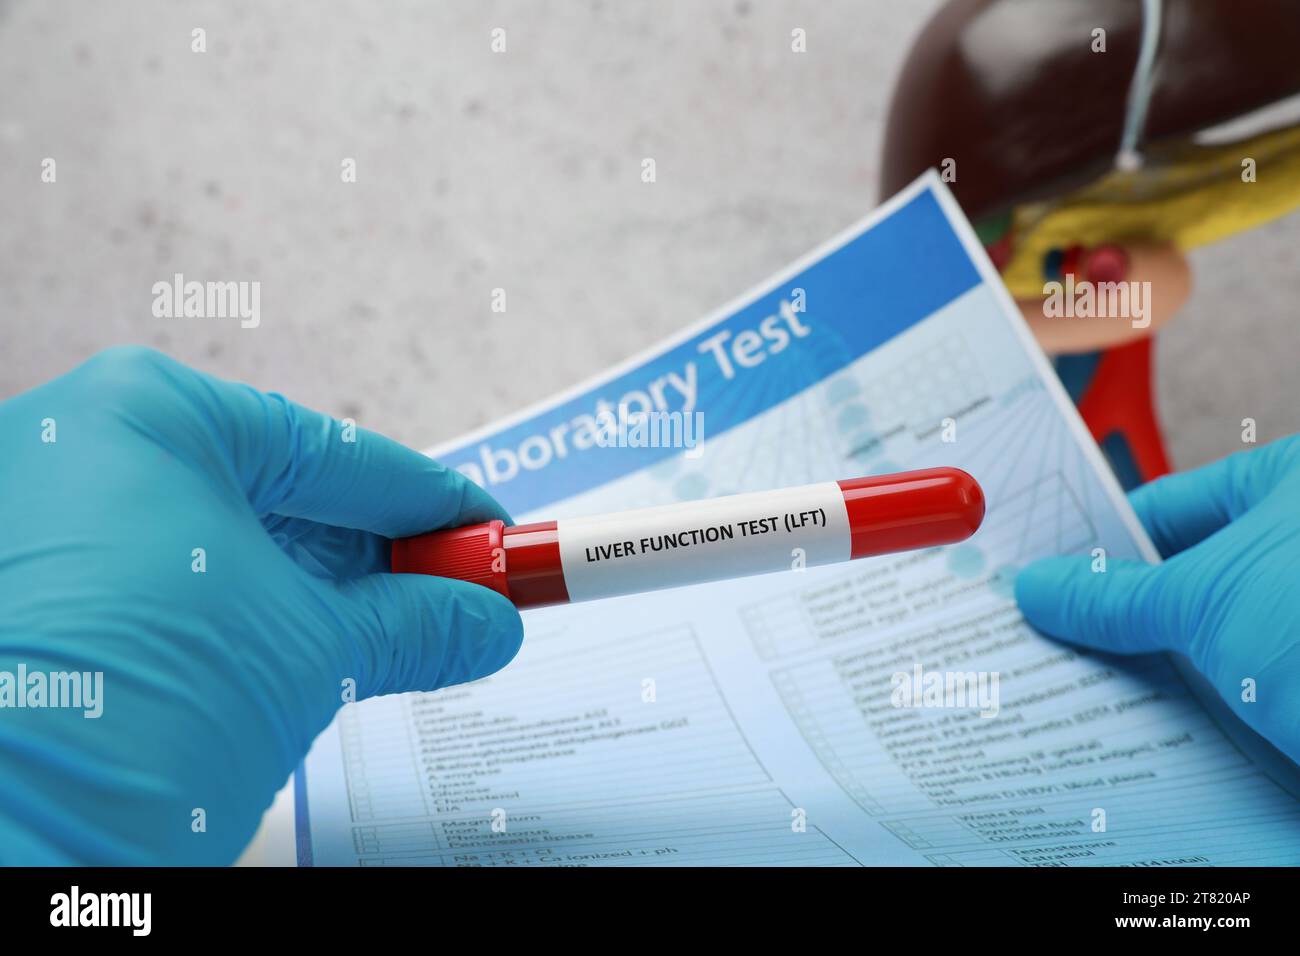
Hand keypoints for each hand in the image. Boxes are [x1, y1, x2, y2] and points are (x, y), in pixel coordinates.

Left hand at [0, 346, 522, 863]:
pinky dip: (247, 610)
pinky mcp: (31, 587)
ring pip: (222, 537)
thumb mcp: (311, 651)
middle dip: (376, 552)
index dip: (432, 503)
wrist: (6, 838)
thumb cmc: (127, 715)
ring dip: (316, 588)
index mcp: (149, 413)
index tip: (489, 536)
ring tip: (396, 630)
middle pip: (278, 491)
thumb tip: (485, 620)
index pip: (336, 453)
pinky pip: (169, 578)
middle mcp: (82, 442)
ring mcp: (42, 515)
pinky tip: (308, 645)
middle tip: (456, 592)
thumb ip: (414, 622)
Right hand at [1016, 434, 1299, 765]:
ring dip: (1162, 668)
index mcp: (1294, 487)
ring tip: (1086, 687)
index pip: (1168, 508)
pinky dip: (1202, 710)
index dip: (1099, 544)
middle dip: (1124, 612)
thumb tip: (1043, 590)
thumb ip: (1114, 598)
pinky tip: (1152, 730)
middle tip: (1052, 636)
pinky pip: (1244, 690)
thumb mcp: (1205, 600)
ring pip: (1216, 639)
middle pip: (1190, 577)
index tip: (1047, 580)